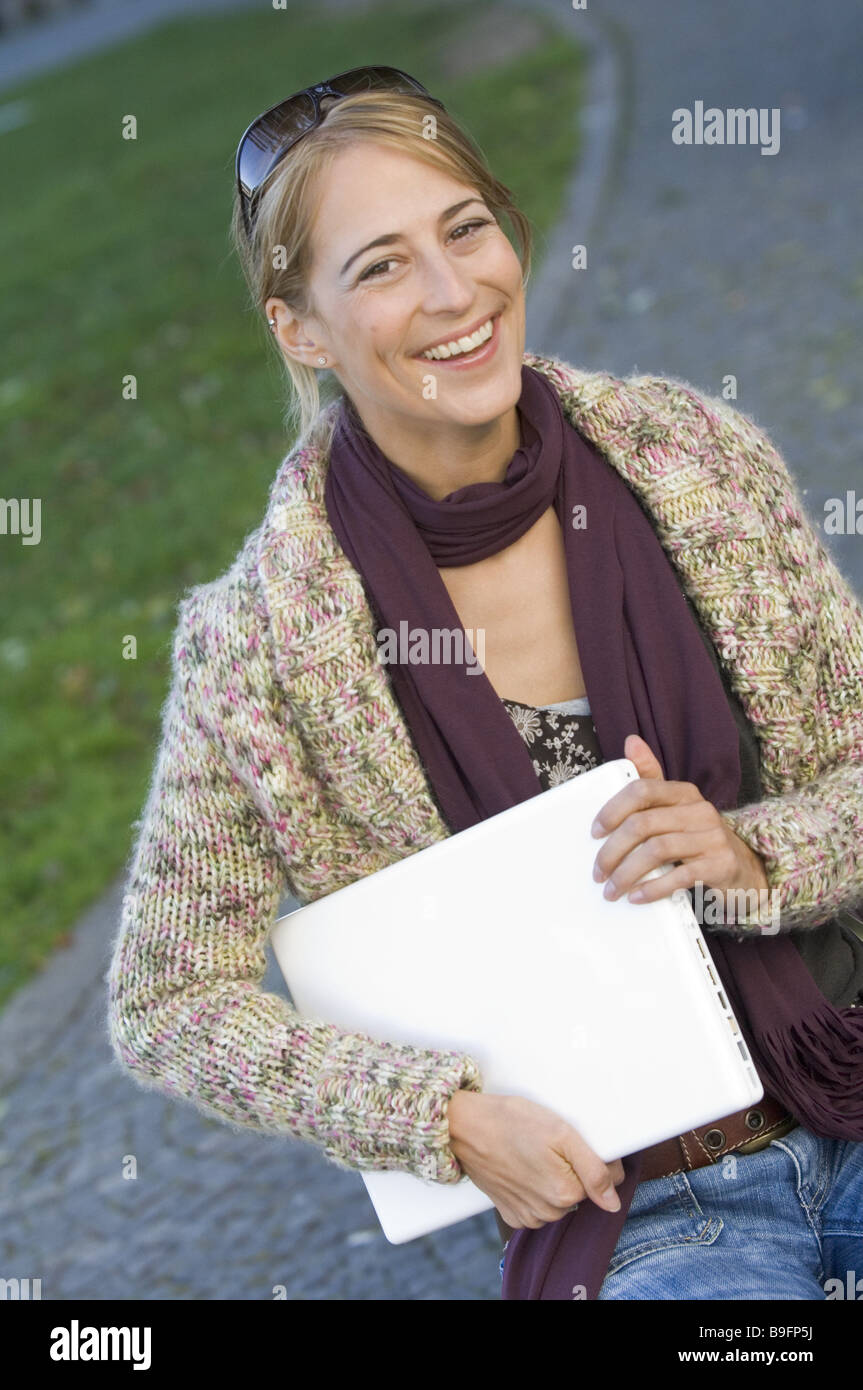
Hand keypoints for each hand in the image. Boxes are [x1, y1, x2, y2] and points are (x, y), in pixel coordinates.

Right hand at [446, 1090, 625, 1229]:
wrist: (463, 1126)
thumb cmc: (510, 1121)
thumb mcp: (562, 1134)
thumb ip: (594, 1170)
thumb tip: (614, 1203)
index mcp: (566, 1192)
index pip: (604, 1179)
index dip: (593, 1156)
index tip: (571, 1141)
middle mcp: (549, 1211)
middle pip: (580, 1190)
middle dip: (570, 1168)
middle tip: (547, 1143)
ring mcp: (528, 1215)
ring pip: (559, 1199)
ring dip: (552, 1179)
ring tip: (531, 1153)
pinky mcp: (511, 1213)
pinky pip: (537, 1206)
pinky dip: (533, 1188)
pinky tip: (521, 1168)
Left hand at [591, 734, 768, 904]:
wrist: (745, 869)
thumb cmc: (699, 838)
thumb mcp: (676, 808)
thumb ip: (651, 779)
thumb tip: (631, 741)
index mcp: (683, 793)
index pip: (641, 791)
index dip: (612, 811)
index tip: (594, 832)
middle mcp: (699, 810)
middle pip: (643, 825)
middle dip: (612, 851)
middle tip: (598, 872)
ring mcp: (712, 837)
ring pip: (656, 851)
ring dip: (627, 873)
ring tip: (612, 889)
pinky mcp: (720, 865)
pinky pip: (679, 876)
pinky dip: (653, 888)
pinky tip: (637, 896)